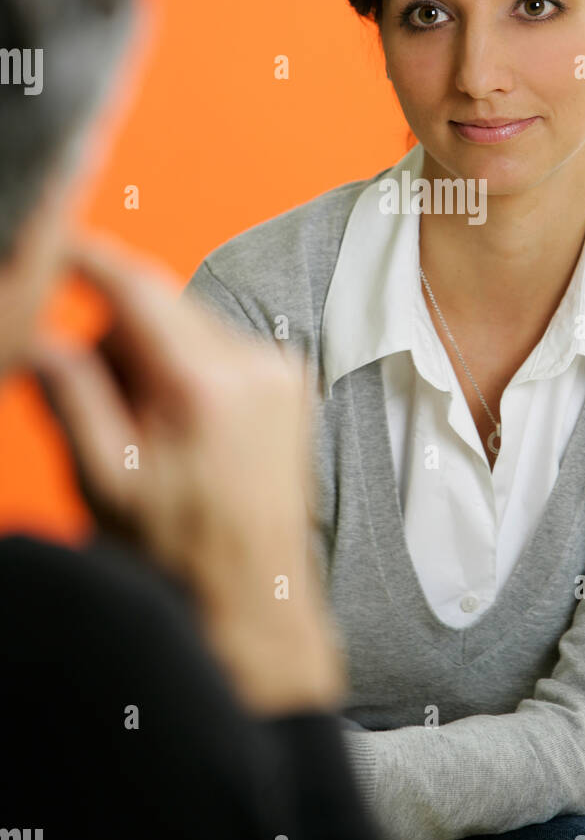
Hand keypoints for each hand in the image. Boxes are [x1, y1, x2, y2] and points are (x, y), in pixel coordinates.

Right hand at [24, 231, 344, 714]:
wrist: (256, 595)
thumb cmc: (178, 551)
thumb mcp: (103, 478)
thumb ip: (69, 394)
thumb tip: (40, 334)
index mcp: (204, 384)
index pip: (136, 286)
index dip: (88, 258)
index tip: (55, 244)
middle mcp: (253, 364)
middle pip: (161, 304)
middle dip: (117, 337)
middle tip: (103, 407)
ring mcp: (279, 371)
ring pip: (189, 324)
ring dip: (155, 355)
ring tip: (150, 433)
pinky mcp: (290, 383)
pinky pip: (221, 347)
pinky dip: (189, 369)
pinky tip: (184, 428)